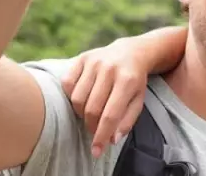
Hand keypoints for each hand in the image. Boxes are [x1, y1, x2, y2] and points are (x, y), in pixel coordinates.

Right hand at [61, 39, 151, 158]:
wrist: (130, 52)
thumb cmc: (134, 82)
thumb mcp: (138, 101)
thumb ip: (126, 122)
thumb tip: (111, 140)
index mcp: (127, 80)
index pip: (110, 115)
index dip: (101, 136)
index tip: (96, 152)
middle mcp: (109, 69)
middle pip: (92, 108)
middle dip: (91, 126)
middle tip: (94, 130)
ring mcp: (94, 61)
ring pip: (77, 98)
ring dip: (80, 113)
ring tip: (89, 114)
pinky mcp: (82, 58)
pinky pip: (67, 82)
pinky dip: (70, 95)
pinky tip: (81, 98)